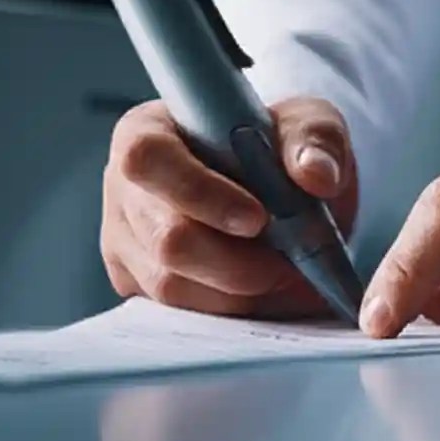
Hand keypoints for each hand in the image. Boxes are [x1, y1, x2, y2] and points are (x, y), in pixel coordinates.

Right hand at [100, 96, 357, 317]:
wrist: (273, 190)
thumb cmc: (278, 149)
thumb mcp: (307, 125)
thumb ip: (315, 139)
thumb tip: (316, 174)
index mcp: (147, 131)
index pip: (147, 158)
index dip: (198, 191)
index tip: (258, 218)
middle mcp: (123, 189)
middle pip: (165, 239)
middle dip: (237, 263)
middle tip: (289, 261)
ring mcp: (123, 242)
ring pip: (172, 287)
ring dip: (238, 292)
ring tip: (279, 271)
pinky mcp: (136, 286)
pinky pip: (178, 315)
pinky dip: (227, 311)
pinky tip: (255, 289)